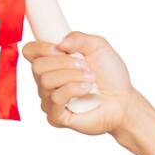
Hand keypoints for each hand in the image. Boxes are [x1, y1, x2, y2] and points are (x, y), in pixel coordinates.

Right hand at [21, 31, 135, 136]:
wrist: (124, 101)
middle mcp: (47, 82)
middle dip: (63, 63)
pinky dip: (73, 89)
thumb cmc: (111, 77)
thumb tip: (60, 43)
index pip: (30, 51)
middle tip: (85, 66)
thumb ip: (79, 37)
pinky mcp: (56, 117)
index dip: (41, 47)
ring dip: (72, 76)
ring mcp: (50, 100)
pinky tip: (87, 90)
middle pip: (37, 66)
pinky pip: (54, 98)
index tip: (61, 49)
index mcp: (52, 63)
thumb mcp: (98, 47)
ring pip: (46, 81)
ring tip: (91, 79)